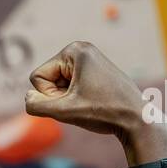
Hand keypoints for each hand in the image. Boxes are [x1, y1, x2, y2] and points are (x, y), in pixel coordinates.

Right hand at [24, 41, 145, 136]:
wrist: (137, 118)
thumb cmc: (104, 112)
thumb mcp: (64, 111)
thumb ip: (37, 105)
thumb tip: (28, 98)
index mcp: (73, 50)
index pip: (38, 77)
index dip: (50, 96)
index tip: (74, 101)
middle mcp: (81, 48)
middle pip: (47, 79)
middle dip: (58, 96)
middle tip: (83, 103)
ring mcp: (89, 58)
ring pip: (58, 84)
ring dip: (67, 98)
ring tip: (89, 103)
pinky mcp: (94, 69)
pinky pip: (70, 85)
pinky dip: (76, 97)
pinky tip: (93, 102)